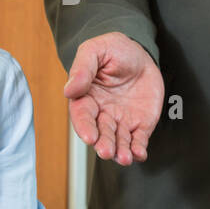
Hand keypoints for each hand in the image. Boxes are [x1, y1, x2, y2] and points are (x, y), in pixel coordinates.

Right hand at [65, 31, 163, 163]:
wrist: (139, 52)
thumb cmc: (113, 49)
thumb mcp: (95, 50)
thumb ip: (82, 69)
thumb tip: (69, 90)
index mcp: (86, 98)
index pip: (82, 116)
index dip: (85, 127)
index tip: (89, 137)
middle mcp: (102, 113)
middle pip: (101, 133)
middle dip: (104, 144)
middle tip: (107, 152)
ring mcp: (121, 120)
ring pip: (119, 141)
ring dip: (121, 152)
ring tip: (124, 158)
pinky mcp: (140, 124)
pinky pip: (139, 139)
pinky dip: (139, 149)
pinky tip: (140, 154)